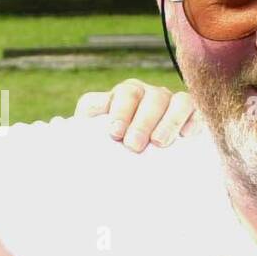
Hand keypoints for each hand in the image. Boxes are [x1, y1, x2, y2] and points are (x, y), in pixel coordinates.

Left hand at [74, 79, 198, 152]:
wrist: (144, 160)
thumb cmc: (115, 148)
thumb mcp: (96, 139)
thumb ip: (83, 134)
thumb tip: (62, 137)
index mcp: (120, 98)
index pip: (119, 96)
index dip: (117, 111)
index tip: (114, 133)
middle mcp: (144, 95)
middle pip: (143, 96)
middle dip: (139, 120)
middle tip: (133, 145)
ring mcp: (168, 102)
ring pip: (172, 100)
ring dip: (165, 120)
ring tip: (159, 143)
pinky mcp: (190, 114)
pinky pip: (194, 109)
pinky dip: (191, 120)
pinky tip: (186, 136)